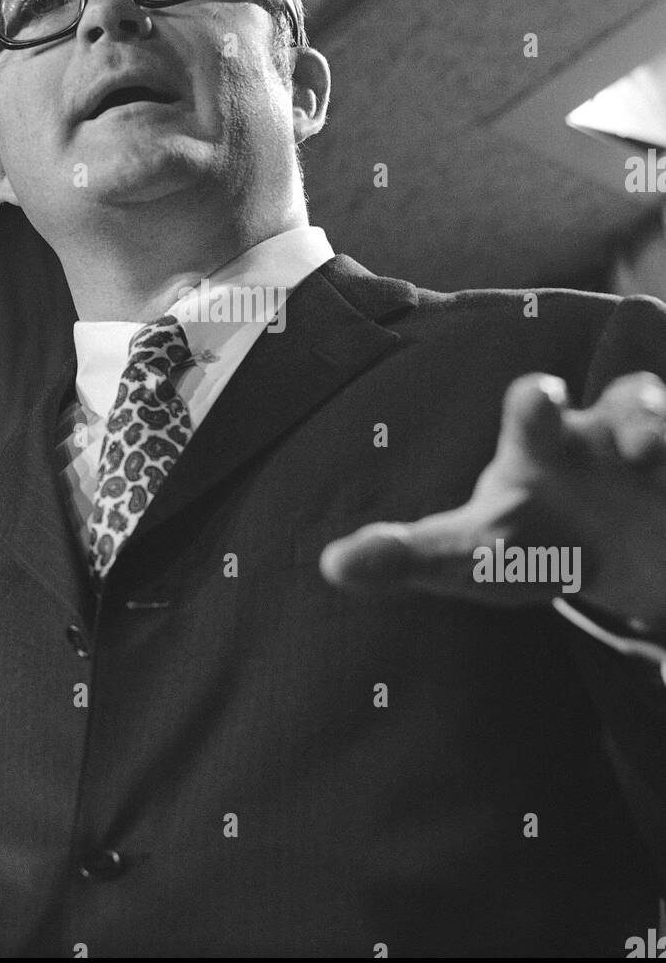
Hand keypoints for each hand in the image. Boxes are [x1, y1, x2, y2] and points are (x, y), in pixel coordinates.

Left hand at [320, 372, 665, 628]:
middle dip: (641, 414)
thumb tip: (330, 566)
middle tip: (645, 427)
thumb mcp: (475, 555)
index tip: (546, 396)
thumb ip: (407, 557)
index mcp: (547, 447)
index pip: (539, 420)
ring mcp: (662, 455)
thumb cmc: (531, 538)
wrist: (612, 543)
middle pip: (633, 405)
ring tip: (660, 457)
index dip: (544, 410)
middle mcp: (614, 437)